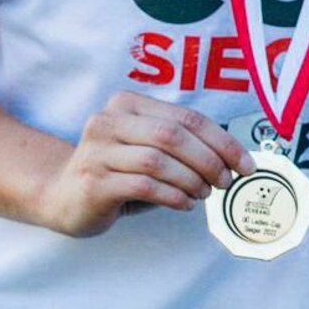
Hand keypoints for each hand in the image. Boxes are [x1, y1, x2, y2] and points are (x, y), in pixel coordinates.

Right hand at [34, 91, 254, 236]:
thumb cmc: (120, 172)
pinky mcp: (92, 183)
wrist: (62, 196)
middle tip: (226, 181)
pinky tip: (184, 203)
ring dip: (191, 180)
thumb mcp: (151, 149)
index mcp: (127, 105)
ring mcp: (95, 152)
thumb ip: (184, 145)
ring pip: (158, 160)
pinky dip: (173, 196)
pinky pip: (144, 186)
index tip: (246, 164)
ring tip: (204, 194)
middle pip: (173, 135)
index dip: (223, 141)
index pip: (187, 118)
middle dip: (210, 160)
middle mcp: (107, 122)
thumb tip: (236, 158)